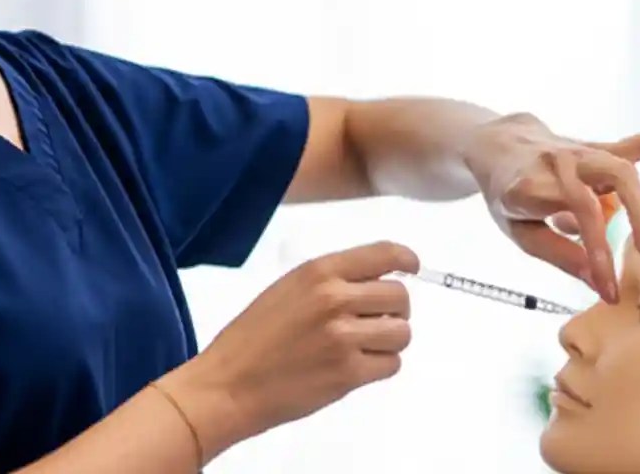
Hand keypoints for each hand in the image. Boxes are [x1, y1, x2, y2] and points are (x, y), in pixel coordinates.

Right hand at [166, 241, 419, 453]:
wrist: (228, 385)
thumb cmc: (252, 338)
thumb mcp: (288, 289)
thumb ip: (331, 281)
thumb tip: (377, 281)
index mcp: (319, 271)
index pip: (383, 254)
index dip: (405, 259)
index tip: (412, 267)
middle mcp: (335, 299)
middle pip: (400, 297)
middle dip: (394, 310)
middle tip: (375, 322)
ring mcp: (344, 337)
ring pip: (402, 333)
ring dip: (390, 341)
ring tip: (363, 347)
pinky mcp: (348, 373)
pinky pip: (391, 365)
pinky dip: (380, 366)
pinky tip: (356, 366)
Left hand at [462, 114, 639, 302]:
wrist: (500, 147)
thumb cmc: (510, 197)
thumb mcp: (520, 231)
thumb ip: (560, 255)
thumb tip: (598, 283)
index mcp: (532, 184)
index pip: (577, 213)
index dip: (597, 251)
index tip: (609, 289)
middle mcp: (560, 162)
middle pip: (606, 180)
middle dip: (631, 218)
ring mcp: (582, 150)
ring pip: (623, 165)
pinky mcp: (599, 146)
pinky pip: (638, 142)